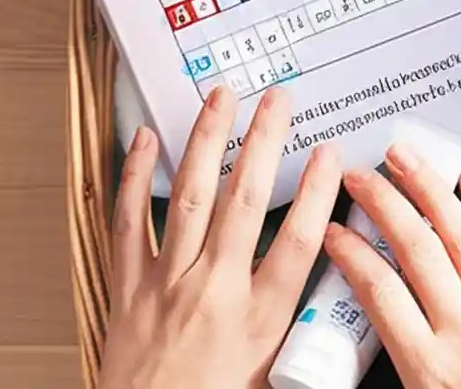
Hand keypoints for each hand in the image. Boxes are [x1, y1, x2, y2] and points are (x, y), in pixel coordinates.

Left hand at [99, 87, 340, 388]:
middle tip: (279, 101)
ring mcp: (168, 284)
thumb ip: (297, 323)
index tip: (330, 154)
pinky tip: (147, 140)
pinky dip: (135, 176)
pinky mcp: (128, 287)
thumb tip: (332, 291)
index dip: (319, 191)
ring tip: (221, 100)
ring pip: (190, 197)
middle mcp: (215, 292)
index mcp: (259, 319)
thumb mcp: (272, 372)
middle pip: (246, 202)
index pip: (300, 240)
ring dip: (208, 141)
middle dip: (265, 142)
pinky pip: (128, 222)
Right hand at [324, 143, 460, 388]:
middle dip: (383, 203)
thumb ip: (390, 380)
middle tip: (360, 175)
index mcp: (429, 371)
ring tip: (406, 158)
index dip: (350, 253)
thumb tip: (349, 368)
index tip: (331, 230)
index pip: (378, 293)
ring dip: (430, 191)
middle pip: (416, 251)